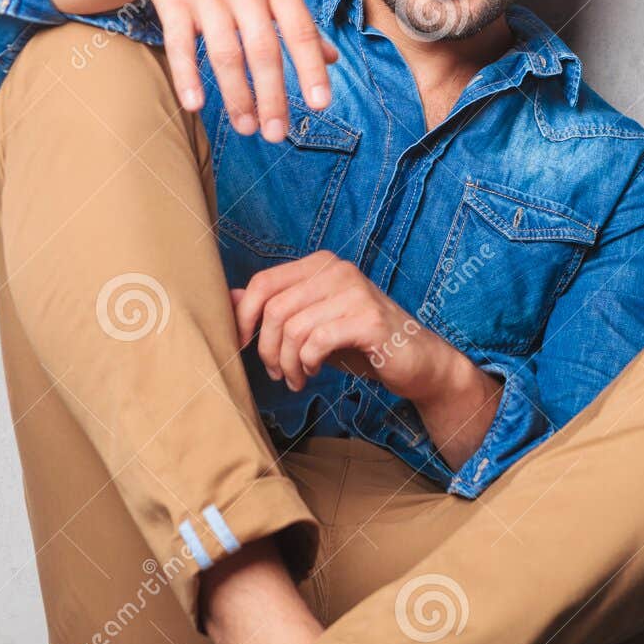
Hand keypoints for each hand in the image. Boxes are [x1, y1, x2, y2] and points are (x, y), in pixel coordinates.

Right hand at [129, 0, 337, 139]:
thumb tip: (331, 58)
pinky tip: (196, 105)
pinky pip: (181, 45)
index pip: (300, 30)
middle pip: (263, 50)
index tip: (320, 104)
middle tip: (277, 134)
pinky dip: (188, 77)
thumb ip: (298, 18)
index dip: (311, 69)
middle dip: (272, 96)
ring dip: (236, 96)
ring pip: (225, 53)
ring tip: (247, 127)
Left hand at [230, 251, 463, 402]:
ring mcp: (354, 292)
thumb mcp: (311, 323)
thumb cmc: (358, 342)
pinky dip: (308, 364)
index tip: (241, 345)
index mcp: (320, 264)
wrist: (416, 361)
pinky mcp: (368, 319)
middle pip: (274, 308)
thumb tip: (227, 298)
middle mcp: (336, 270)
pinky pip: (318, 341)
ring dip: (288, 363)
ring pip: (294, 329)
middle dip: (268, 349)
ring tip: (297, 378)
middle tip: (277, 373)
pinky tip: (314, 373)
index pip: (263, 282)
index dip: (243, 317)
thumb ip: (274, 308)